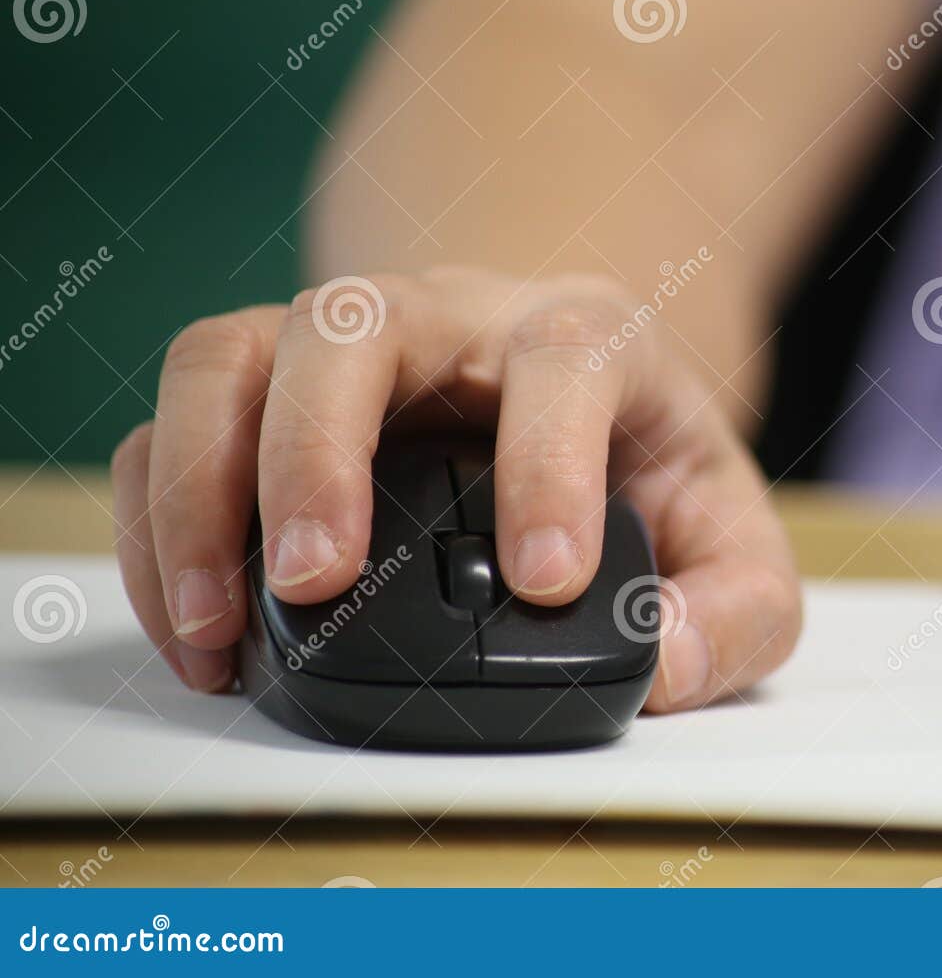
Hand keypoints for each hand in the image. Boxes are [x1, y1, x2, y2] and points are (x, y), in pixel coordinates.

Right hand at [110, 267, 800, 712]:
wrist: (577, 392)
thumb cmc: (649, 466)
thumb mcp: (731, 539)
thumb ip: (733, 608)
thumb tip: (665, 663)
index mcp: (587, 342)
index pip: (563, 363)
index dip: (549, 462)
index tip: (545, 579)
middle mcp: (455, 323)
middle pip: (356, 325)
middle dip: (318, 450)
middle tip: (315, 583)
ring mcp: (351, 350)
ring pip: (236, 353)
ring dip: (206, 482)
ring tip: (218, 620)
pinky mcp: (273, 393)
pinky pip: (184, 416)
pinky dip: (164, 512)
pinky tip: (194, 618)